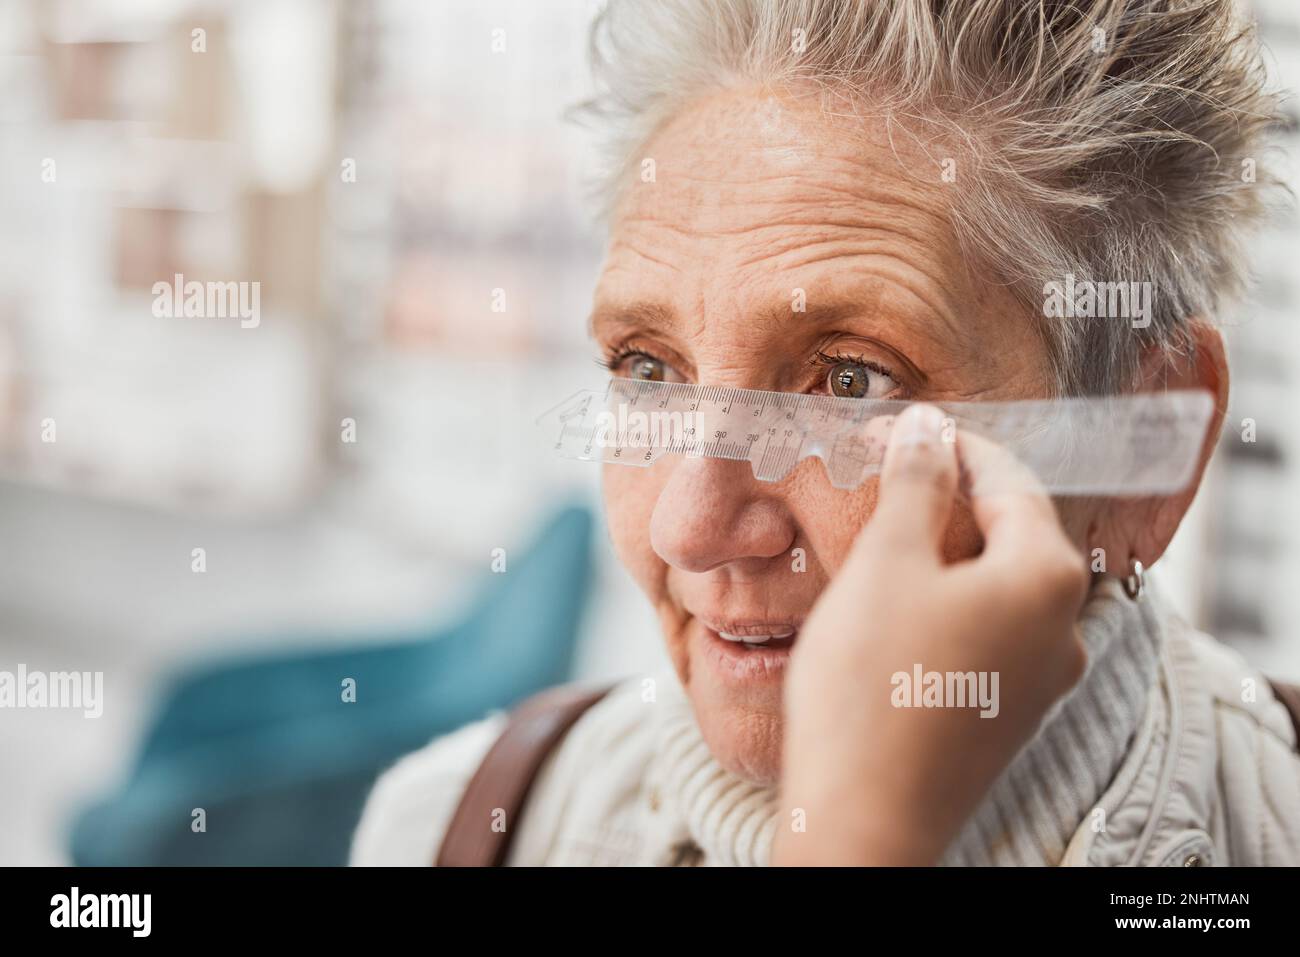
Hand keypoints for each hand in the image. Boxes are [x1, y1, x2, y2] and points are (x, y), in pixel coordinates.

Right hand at [772, 403, 1089, 865]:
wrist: (864, 819)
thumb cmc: (873, 686)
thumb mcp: (886, 563)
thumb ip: (914, 485)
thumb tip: (925, 427)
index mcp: (1047, 576)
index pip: (1008, 479)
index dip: (950, 444)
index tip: (898, 429)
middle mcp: (1064, 626)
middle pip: (1009, 532)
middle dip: (947, 499)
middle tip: (883, 477)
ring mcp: (1042, 677)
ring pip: (995, 584)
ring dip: (942, 552)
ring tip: (879, 539)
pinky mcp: (1009, 714)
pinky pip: (987, 632)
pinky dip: (946, 603)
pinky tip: (894, 609)